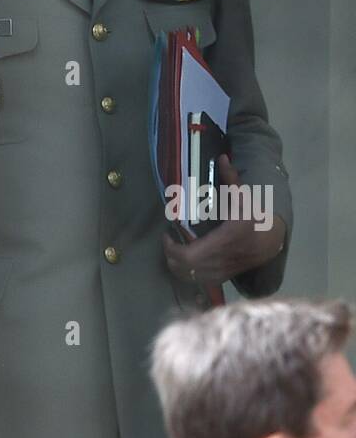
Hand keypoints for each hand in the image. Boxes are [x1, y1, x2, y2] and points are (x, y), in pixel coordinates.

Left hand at [163, 154, 285, 288]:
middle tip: (168, 240)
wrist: (270, 241)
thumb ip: (230, 178)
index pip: (188, 254)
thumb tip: (223, 156)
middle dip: (170, 255)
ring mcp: (221, 271)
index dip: (172, 248)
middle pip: (184, 268)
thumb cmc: (254, 217)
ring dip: (177, 265)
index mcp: (224, 240)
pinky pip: (198, 281)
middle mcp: (221, 259)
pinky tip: (186, 259)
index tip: (167, 233)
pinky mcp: (223, 277)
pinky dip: (187, 273)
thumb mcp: (243, 197)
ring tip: (175, 248)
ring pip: (189, 277)